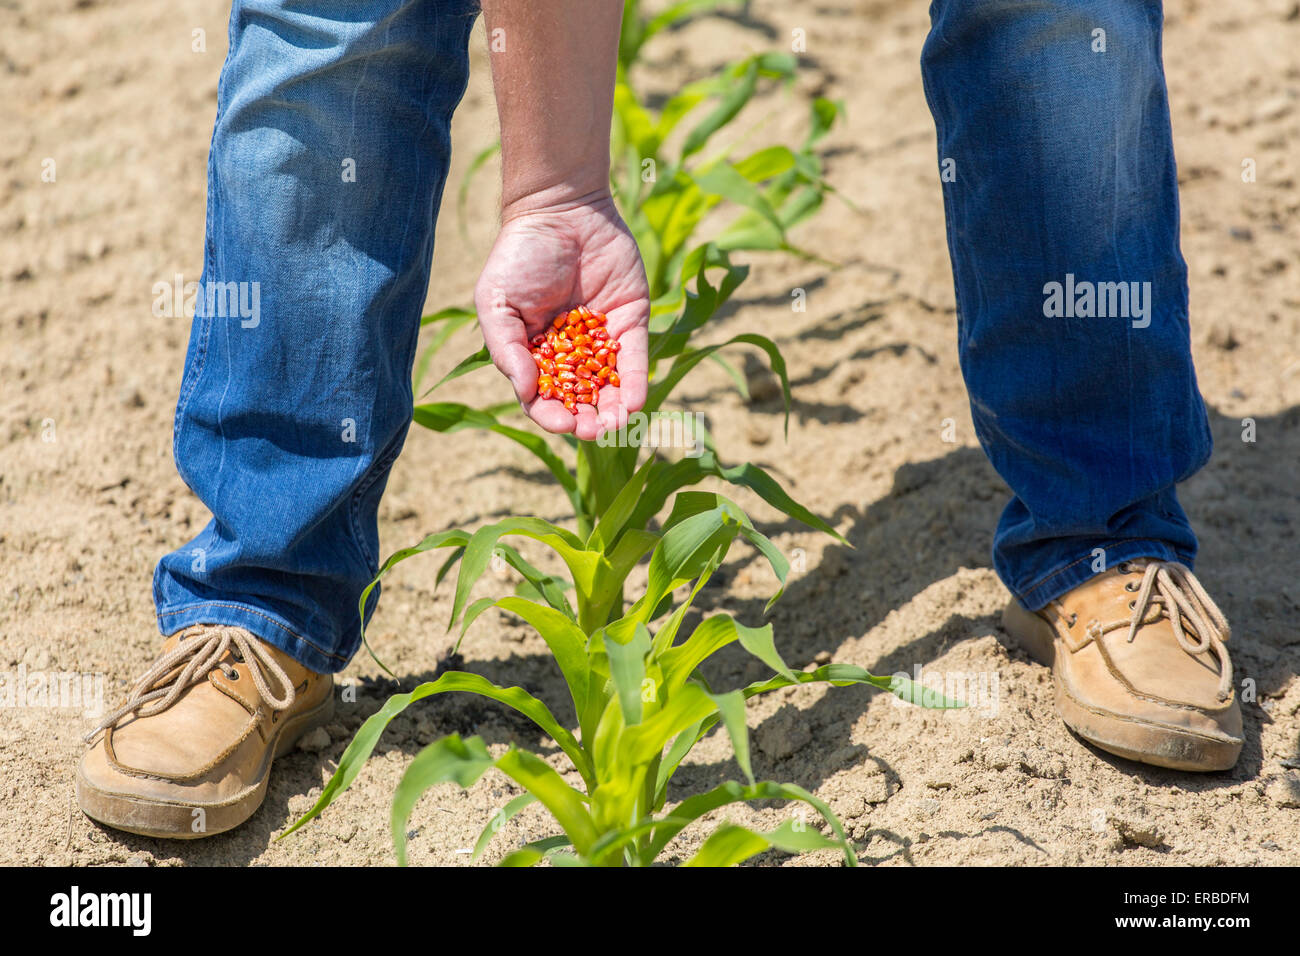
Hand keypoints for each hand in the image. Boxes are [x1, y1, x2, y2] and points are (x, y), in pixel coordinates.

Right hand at [475, 192, 649, 440]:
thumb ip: (508, 350)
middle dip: (588, 420)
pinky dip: (637, 381)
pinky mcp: (630, 322)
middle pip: (581, 399)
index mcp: (535, 354)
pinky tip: (636, 402)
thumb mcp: (498, 304)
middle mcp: (570, 354)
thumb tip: (528, 393)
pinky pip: (635, 358)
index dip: (553, 415)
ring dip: (615, 410)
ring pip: (611, 386)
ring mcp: (602, 339)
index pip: (544, 397)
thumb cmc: (519, 256)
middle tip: (595, 431)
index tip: (563, 424)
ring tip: (617, 423)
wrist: (560, 209)